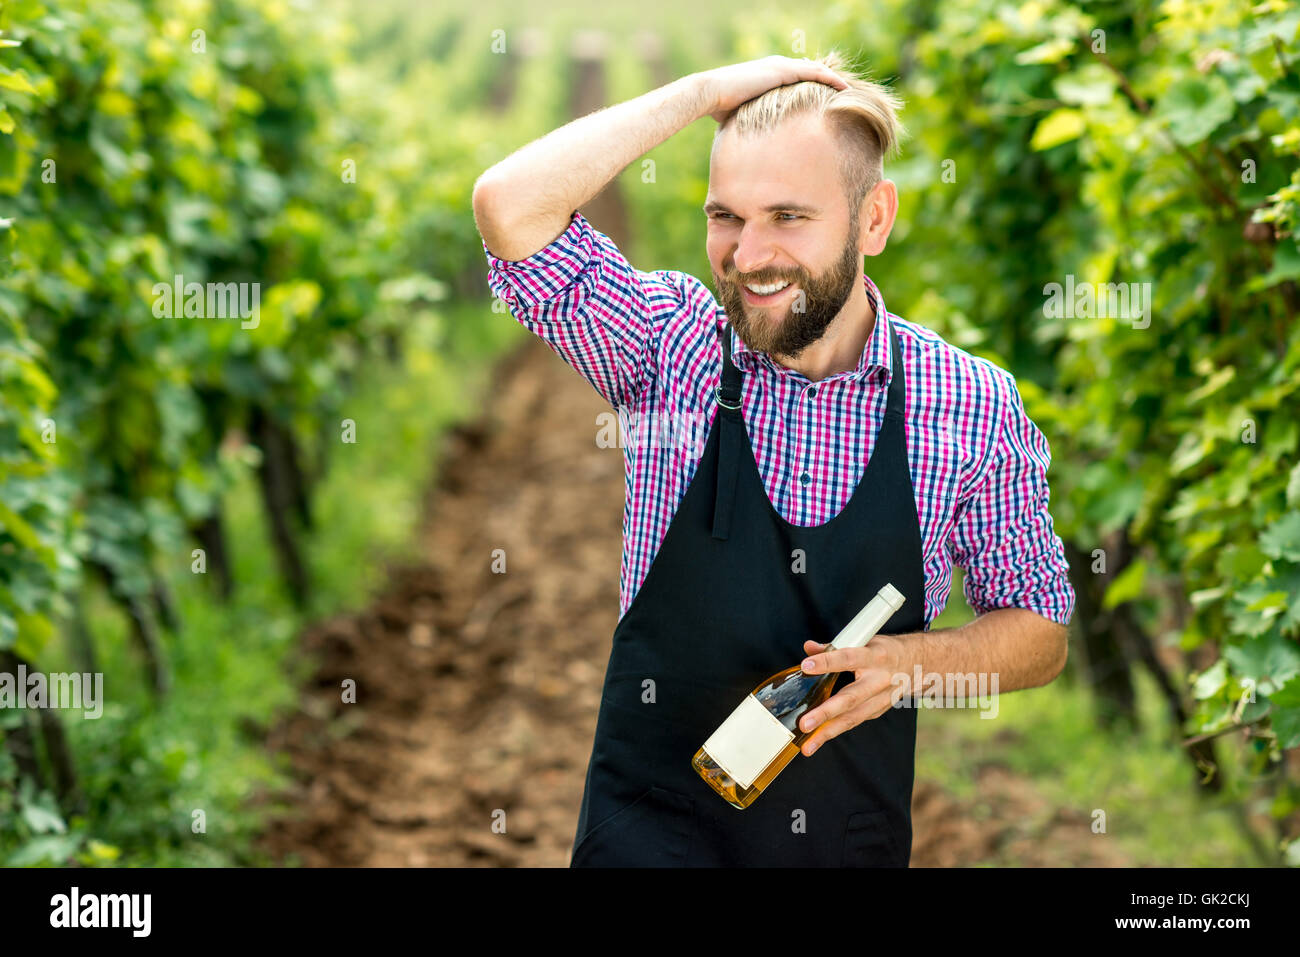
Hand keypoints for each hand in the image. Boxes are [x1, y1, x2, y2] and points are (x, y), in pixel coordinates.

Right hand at [697, 56, 849, 123]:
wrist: (711, 93)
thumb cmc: (720, 109)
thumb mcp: (743, 117)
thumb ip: (755, 124)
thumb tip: (756, 147)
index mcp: (768, 76)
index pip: (798, 78)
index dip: (814, 87)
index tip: (827, 98)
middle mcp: (777, 67)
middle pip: (811, 71)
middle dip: (829, 81)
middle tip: (845, 94)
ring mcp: (781, 66)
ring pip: (816, 70)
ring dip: (834, 80)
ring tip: (851, 91)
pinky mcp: (783, 71)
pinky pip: (815, 73)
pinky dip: (831, 79)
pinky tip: (845, 88)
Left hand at [796, 634, 909, 755]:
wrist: (916, 665)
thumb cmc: (882, 651)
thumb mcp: (864, 641)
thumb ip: (834, 647)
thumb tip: (809, 648)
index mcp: (874, 657)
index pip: (848, 658)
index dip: (827, 662)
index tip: (806, 666)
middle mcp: (879, 680)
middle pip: (850, 698)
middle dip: (826, 712)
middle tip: (805, 723)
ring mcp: (880, 699)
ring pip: (852, 718)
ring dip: (827, 732)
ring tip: (808, 746)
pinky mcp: (878, 711)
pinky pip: (854, 722)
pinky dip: (835, 731)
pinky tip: (817, 739)